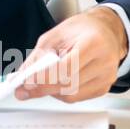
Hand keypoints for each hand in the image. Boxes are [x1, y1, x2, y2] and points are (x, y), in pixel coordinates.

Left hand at [13, 6, 127, 102]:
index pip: (66, 68)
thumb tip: (22, 78)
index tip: (26, 83)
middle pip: (68, 84)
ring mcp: (106, 77)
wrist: (105, 31)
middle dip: (42, 88)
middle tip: (24, 88)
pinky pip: (78, 97)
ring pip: (71, 95)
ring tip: (43, 80)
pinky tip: (58, 81)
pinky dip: (62, 92)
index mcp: (93, 43)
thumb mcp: (54, 35)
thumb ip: (37, 57)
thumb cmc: (81, 30)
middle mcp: (104, 62)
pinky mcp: (104, 88)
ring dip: (51, 91)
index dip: (44, 78)